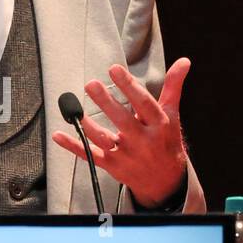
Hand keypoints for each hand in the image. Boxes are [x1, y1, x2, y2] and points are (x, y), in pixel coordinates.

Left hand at [52, 58, 190, 207]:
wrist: (165, 181)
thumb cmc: (166, 141)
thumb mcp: (171, 115)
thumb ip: (173, 87)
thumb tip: (184, 61)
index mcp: (158, 125)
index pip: (144, 103)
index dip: (129, 86)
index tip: (114, 69)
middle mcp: (142, 141)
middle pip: (123, 121)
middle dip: (106, 103)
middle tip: (91, 84)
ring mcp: (126, 155)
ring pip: (104, 139)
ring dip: (88, 125)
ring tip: (75, 110)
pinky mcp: (112, 165)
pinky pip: (90, 155)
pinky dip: (73, 146)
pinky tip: (58, 135)